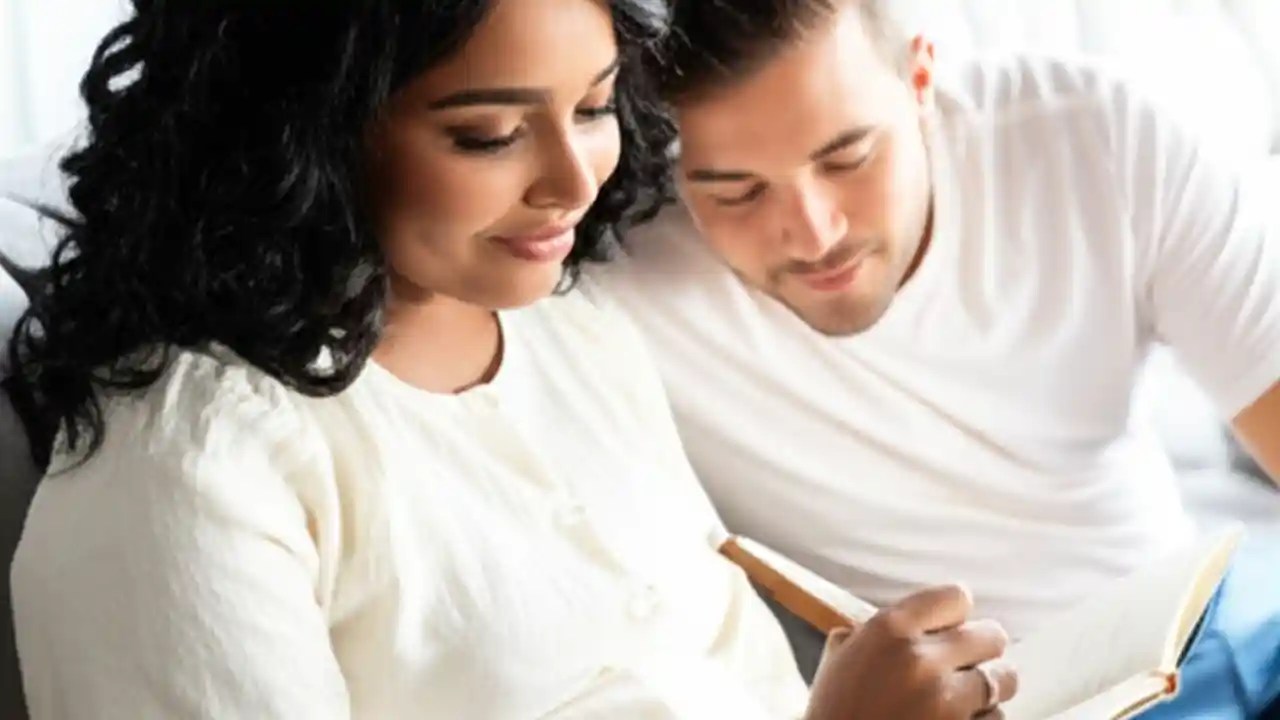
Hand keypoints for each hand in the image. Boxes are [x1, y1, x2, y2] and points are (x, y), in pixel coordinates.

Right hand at [804, 585, 1017, 719]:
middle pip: (992, 636)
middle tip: (964, 664)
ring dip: (987, 689)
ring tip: (961, 699)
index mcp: (888, 630)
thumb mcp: (839, 661)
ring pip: (1003, 680)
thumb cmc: (834, 716)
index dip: (953, 615)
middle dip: (981, 650)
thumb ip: (874, 634)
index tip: (947, 629)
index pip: (956, 597)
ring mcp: (948, 703)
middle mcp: (923, 660)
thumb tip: (910, 621)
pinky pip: (997, 718)